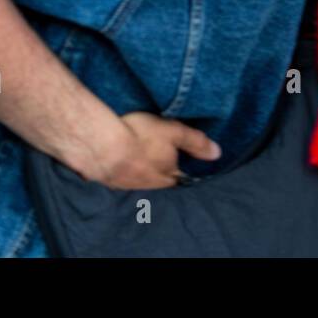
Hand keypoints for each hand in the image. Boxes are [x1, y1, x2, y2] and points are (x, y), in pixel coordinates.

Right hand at [90, 112, 220, 189]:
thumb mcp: (174, 132)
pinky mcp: (107, 180)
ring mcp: (126, 185)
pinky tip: (117, 158)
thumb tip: (217, 153)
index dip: (182, 168)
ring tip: (138, 154)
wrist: (100, 145)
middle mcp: (148, 185)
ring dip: (140, 169)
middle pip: (159, 179)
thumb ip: (196, 142)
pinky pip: (119, 175)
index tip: (182, 160)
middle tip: (159, 155)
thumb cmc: (141, 136)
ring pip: (139, 179)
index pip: (180, 177)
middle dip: (161, 169)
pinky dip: (121, 168)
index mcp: (167, 176)